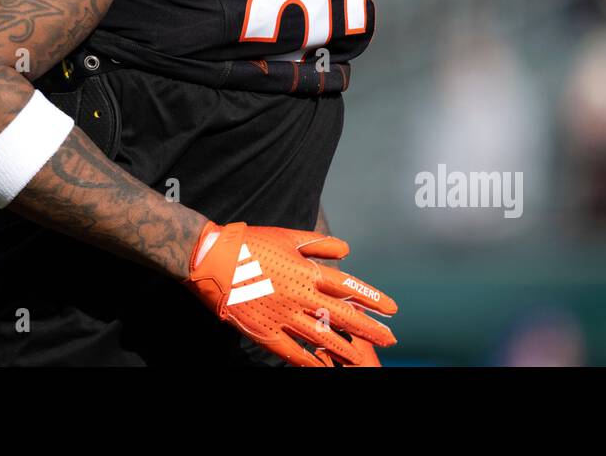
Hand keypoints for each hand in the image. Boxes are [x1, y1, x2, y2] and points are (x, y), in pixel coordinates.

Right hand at [184, 221, 396, 366]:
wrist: (213, 259)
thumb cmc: (250, 243)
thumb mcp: (287, 236)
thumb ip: (318, 244)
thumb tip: (346, 249)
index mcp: (306, 271)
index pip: (348, 287)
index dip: (372, 299)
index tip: (392, 310)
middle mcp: (300, 295)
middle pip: (342, 316)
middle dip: (369, 329)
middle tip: (390, 339)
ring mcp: (283, 315)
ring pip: (323, 337)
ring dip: (347, 349)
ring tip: (364, 359)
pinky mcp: (266, 332)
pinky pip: (294, 352)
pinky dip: (311, 362)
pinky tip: (325, 369)